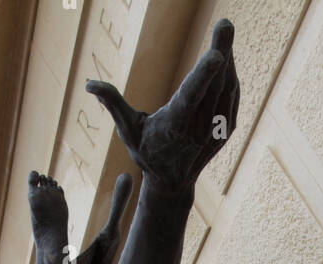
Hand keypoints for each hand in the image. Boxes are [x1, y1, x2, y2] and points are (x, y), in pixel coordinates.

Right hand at [87, 19, 238, 193]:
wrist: (173, 183)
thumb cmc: (146, 152)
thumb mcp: (127, 130)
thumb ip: (112, 104)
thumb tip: (89, 85)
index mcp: (174, 126)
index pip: (190, 97)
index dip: (203, 75)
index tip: (216, 55)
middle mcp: (199, 130)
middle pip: (214, 86)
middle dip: (221, 52)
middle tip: (225, 23)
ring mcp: (216, 131)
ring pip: (227, 88)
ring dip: (228, 57)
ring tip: (224, 30)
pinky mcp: (226, 129)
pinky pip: (232, 96)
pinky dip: (231, 73)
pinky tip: (227, 54)